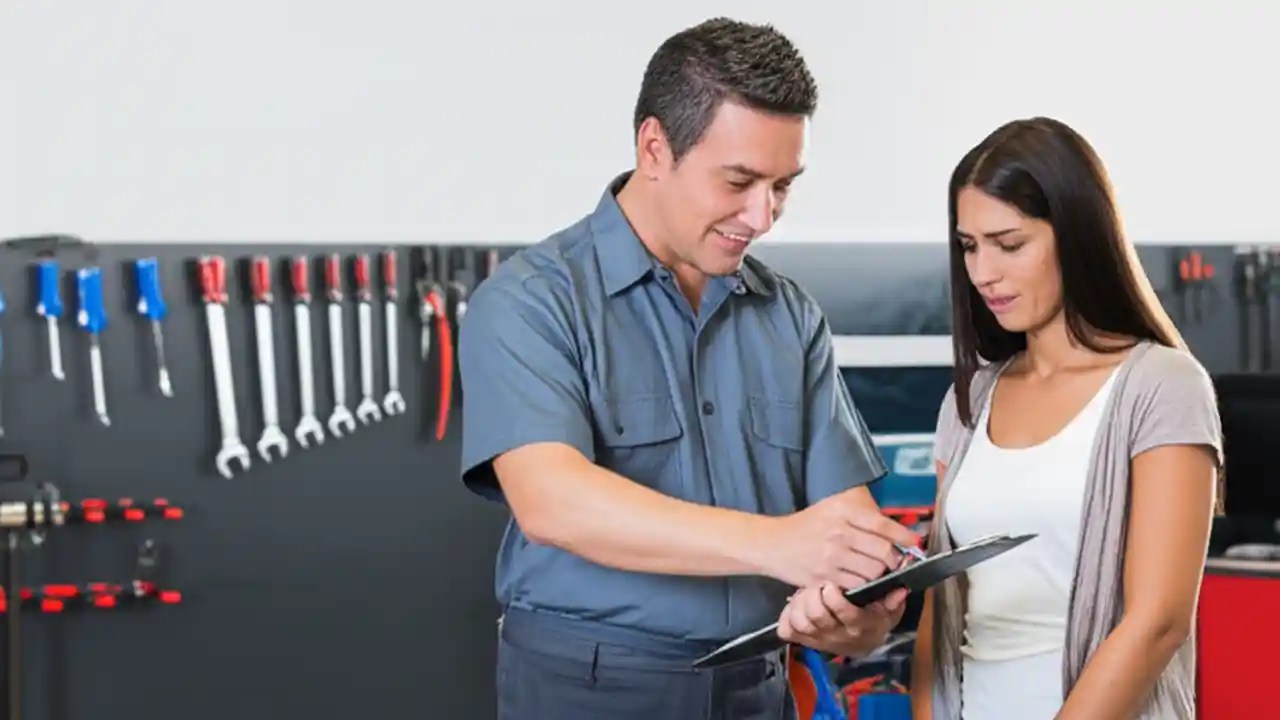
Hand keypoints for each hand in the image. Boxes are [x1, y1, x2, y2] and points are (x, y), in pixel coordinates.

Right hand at [759, 490, 918, 588]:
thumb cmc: (807, 525)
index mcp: (842, 510)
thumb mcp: (832, 507)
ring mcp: (831, 556)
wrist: (773, 543)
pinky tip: (861, 581)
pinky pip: (856, 586)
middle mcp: (838, 531)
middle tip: (896, 561)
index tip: (913, 543)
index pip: (883, 524)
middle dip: (895, 560)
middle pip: (883, 551)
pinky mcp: (824, 577)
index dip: (904, 536)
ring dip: (881, 575)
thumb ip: (862, 514)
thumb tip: (895, 529)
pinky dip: (864, 586)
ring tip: (878, 571)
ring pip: (873, 571)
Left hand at [776, 584, 908, 656]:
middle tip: (816, 584)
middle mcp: (838, 635)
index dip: (834, 598)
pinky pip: (787, 631)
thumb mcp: (889, 609)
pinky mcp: (805, 641)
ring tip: (806, 592)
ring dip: (799, 604)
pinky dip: (786, 616)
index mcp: (860, 625)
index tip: (831, 584)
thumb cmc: (874, 617)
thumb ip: (893, 600)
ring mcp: (819, 639)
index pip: (845, 614)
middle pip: (817, 616)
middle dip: (813, 596)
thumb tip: (900, 589)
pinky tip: (794, 606)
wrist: (863, 643)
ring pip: (801, 622)